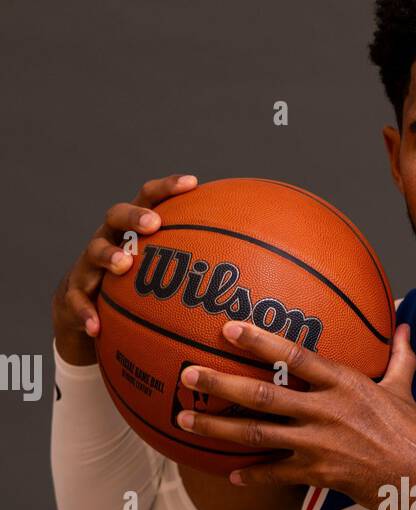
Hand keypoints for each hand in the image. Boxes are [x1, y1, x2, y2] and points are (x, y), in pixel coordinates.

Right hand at [51, 173, 197, 364]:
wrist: (83, 306)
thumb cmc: (134, 284)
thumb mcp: (159, 270)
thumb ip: (193, 264)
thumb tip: (245, 266)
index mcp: (133, 228)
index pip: (148, 198)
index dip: (168, 188)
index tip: (193, 183)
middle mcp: (110, 238)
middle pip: (117, 215)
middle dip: (135, 216)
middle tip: (153, 224)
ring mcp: (89, 264)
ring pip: (95, 251)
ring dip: (109, 255)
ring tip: (124, 264)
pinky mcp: (76, 292)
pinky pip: (79, 302)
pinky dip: (87, 312)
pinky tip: (97, 326)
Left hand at [175, 320, 415, 508]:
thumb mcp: (405, 390)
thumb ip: (398, 357)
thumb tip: (404, 326)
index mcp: (345, 383)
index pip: (295, 355)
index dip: (259, 341)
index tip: (227, 329)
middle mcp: (326, 410)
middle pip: (262, 394)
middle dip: (220, 384)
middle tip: (188, 374)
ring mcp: (319, 444)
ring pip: (258, 434)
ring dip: (218, 429)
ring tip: (185, 420)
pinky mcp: (319, 474)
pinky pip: (276, 474)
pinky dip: (251, 476)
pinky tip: (230, 476)